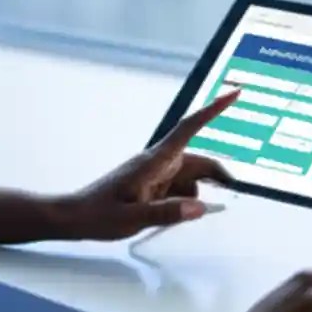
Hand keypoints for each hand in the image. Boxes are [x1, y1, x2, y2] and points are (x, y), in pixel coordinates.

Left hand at [62, 89, 240, 240]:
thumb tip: (201, 207)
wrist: (75, 217)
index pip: (188, 128)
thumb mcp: (133, 218)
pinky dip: (186, 200)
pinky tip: (180, 216)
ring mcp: (154, 175)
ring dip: (199, 192)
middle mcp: (158, 164)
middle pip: (197, 160)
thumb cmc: (99, 215)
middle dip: (217, 174)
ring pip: (190, 177)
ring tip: (196, 214)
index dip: (212, 110)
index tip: (233, 94)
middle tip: (235, 192)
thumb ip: (166, 213)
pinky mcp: (151, 186)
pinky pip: (178, 188)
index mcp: (154, 162)